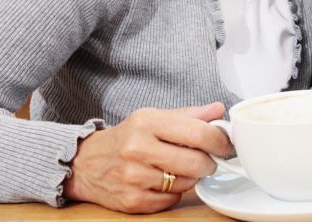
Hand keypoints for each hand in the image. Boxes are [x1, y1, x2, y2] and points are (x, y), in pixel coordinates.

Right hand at [63, 102, 230, 213]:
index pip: (197, 132)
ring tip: (177, 168)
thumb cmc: (124, 138)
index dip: (219, 140)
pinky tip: (163, 182)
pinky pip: (172, 200)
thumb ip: (188, 115)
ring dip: (190, 177)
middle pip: (196, 162)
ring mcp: (134, 177)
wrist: (85, 163)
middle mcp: (138, 148)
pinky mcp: (133, 201)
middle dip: (208, 162)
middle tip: (207, 159)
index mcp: (146, 122)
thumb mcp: (152, 118)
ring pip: (186, 183)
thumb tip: (218, 110)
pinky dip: (173, 193)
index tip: (226, 144)